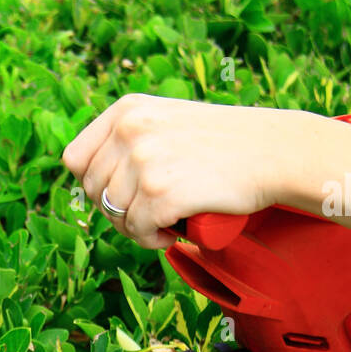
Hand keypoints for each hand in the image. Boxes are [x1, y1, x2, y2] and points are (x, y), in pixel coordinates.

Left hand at [60, 94, 314, 247]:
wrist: (275, 152)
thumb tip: (86, 176)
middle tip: (147, 215)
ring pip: (114, 214)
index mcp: (127, 111)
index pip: (75, 160)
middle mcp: (130, 131)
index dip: (92, 185)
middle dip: (114, 211)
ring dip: (134, 228)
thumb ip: (132, 135)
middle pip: (92, 191)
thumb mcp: (167, 122)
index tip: (119, 194)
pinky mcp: (161, 193)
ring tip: (164, 224)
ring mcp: (144, 162)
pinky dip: (152, 240)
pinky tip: (171, 235)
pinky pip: (138, 230)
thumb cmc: (225, 144)